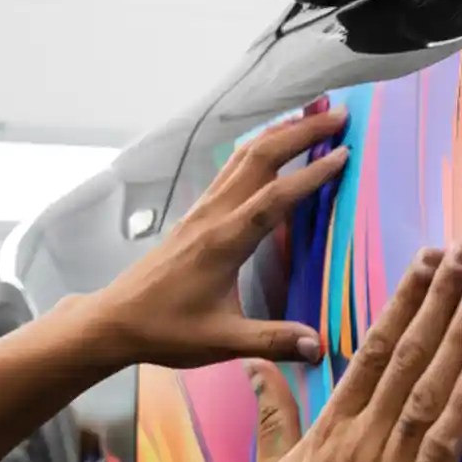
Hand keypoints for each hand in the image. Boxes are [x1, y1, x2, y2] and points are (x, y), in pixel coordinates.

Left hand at [85, 107, 349, 368]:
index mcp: (223, 242)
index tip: (345, 154)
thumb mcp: (222, 342)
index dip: (311, 175)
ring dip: (280, 132)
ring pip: (244, 157)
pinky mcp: (197, 214)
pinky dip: (260, 149)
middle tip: (339, 115)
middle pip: (260, 158)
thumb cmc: (166, 330)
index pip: (274, 198)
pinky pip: (233, 168)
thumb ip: (273, 341)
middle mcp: (213, 216)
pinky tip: (273, 146)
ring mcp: (203, 210)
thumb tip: (320, 346)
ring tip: (314, 115)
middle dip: (301, 133)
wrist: (116, 320)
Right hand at [180, 243, 461, 461]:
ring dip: (456, 335)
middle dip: (437, 298)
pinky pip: (440, 447)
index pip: (371, 350)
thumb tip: (262, 366)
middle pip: (404, 356)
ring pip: (425, 389)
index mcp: (329, 431)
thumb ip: (275, 415)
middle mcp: (358, 441)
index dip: (402, 302)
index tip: (422, 263)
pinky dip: (461, 404)